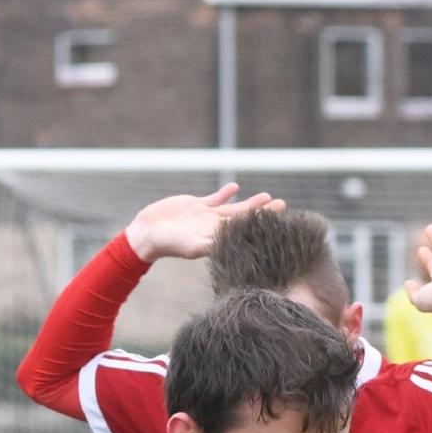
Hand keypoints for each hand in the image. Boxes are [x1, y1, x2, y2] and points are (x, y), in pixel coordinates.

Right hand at [125, 184, 275, 263]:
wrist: (147, 234)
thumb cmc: (169, 244)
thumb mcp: (192, 246)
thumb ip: (211, 243)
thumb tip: (230, 243)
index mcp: (217, 238)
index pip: (246, 231)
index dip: (263, 225)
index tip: (281, 221)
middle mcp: (215, 228)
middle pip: (245, 219)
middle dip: (264, 212)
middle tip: (283, 206)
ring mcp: (206, 217)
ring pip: (233, 209)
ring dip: (250, 203)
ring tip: (268, 197)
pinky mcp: (196, 207)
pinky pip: (215, 199)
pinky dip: (225, 193)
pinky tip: (236, 186)